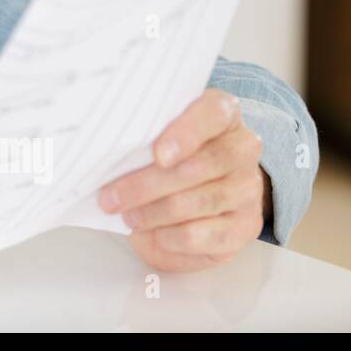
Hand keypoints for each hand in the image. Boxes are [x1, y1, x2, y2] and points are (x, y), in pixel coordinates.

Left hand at [98, 89, 268, 271]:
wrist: (210, 183)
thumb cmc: (172, 153)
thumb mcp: (156, 133)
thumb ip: (142, 135)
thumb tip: (102, 150)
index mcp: (222, 114)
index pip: (214, 113)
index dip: (186, 133)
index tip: (158, 154)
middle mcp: (242, 148)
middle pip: (198, 167)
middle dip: (146, 185)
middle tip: (110, 197)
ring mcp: (248, 188)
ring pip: (197, 203)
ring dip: (153, 213)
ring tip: (127, 215)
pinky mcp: (246, 226)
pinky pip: (204, 235)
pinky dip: (170, 237)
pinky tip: (152, 233)